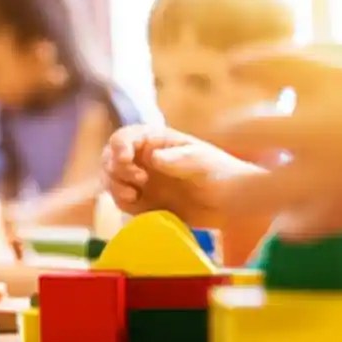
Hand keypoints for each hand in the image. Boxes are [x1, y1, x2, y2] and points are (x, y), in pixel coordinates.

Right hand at [103, 125, 263, 226]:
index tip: (124, 159)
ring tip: (133, 195)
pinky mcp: (144, 203)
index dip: (118, 145)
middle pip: (110, 158)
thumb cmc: (220, 173)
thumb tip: (152, 157)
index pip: (125, 137)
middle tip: (136, 181)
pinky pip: (122, 201)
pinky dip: (122, 202)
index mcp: (155, 141)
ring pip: (112, 180)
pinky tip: (135, 203)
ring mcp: (142, 181)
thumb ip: (178, 159)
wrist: (231, 202)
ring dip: (115, 186)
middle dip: (114, 169)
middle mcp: (143, 159)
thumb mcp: (201, 162)